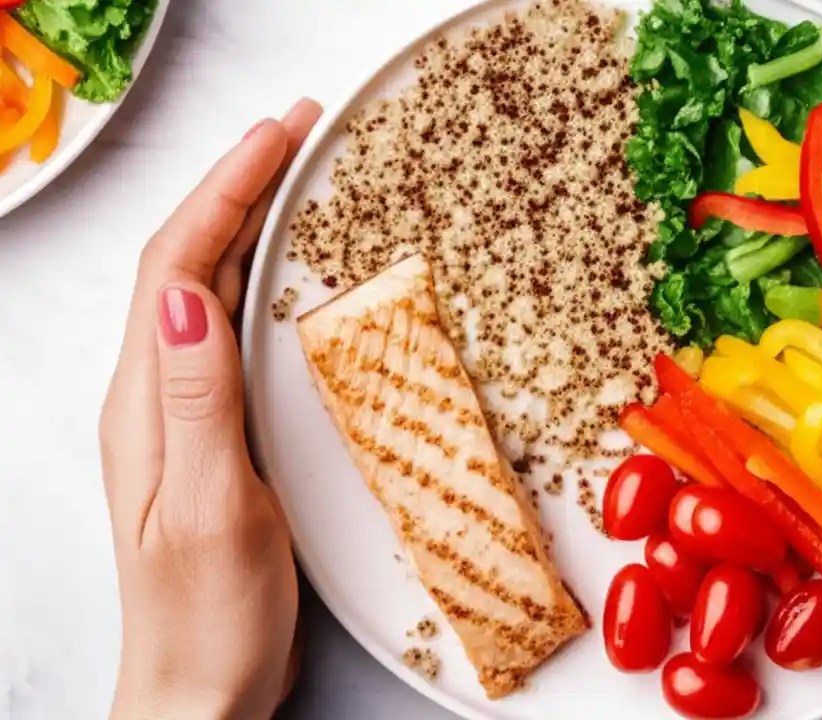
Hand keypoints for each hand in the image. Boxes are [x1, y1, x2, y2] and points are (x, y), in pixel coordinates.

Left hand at [100, 99, 321, 719]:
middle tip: (294, 135)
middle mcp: (155, 396)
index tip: (278, 137)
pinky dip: (257, 280)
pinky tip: (287, 275)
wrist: (198, 688)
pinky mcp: (212, 434)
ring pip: (205, 289)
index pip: (177, 267)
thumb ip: (197, 405)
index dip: (224, 190)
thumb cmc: (207, 616)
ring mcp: (181, 414)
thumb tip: (189, 299)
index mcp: (148, 403)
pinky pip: (229, 332)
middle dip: (234, 185)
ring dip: (243, 223)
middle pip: (184, 261)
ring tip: (292, 178)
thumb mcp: (207, 511)